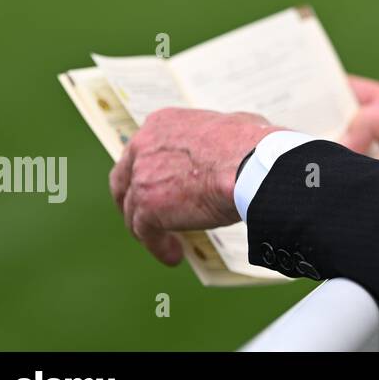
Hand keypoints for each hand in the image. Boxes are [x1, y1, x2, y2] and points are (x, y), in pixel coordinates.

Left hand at [109, 108, 282, 265]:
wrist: (252, 167)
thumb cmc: (251, 145)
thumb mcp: (230, 124)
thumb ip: (213, 137)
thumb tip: (227, 147)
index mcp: (161, 124)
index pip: (142, 151)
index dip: (149, 171)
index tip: (159, 186)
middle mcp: (143, 147)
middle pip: (125, 179)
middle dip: (133, 199)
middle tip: (148, 216)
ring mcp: (142, 177)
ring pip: (133, 210)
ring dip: (148, 229)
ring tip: (168, 242)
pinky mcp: (147, 207)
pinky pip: (145, 233)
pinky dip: (158, 246)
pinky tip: (174, 255)